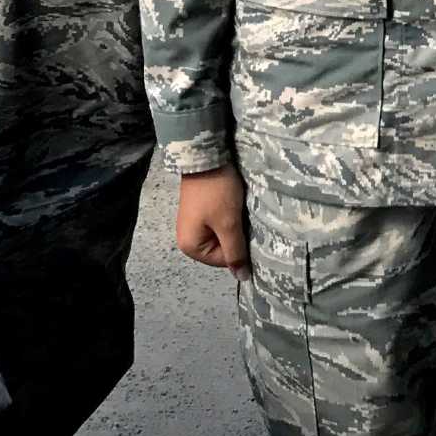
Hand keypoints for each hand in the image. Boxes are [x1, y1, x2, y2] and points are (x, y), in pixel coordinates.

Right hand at [176, 166, 251, 281]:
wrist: (205, 157)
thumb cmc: (216, 192)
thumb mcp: (228, 223)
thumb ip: (235, 252)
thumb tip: (242, 278)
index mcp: (190, 247)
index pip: (224, 260)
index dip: (239, 247)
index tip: (247, 229)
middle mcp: (188, 238)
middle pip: (222, 248)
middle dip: (236, 234)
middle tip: (242, 216)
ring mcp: (194, 223)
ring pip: (223, 233)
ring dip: (234, 223)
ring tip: (239, 209)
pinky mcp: (201, 210)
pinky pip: (220, 221)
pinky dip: (230, 214)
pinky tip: (234, 203)